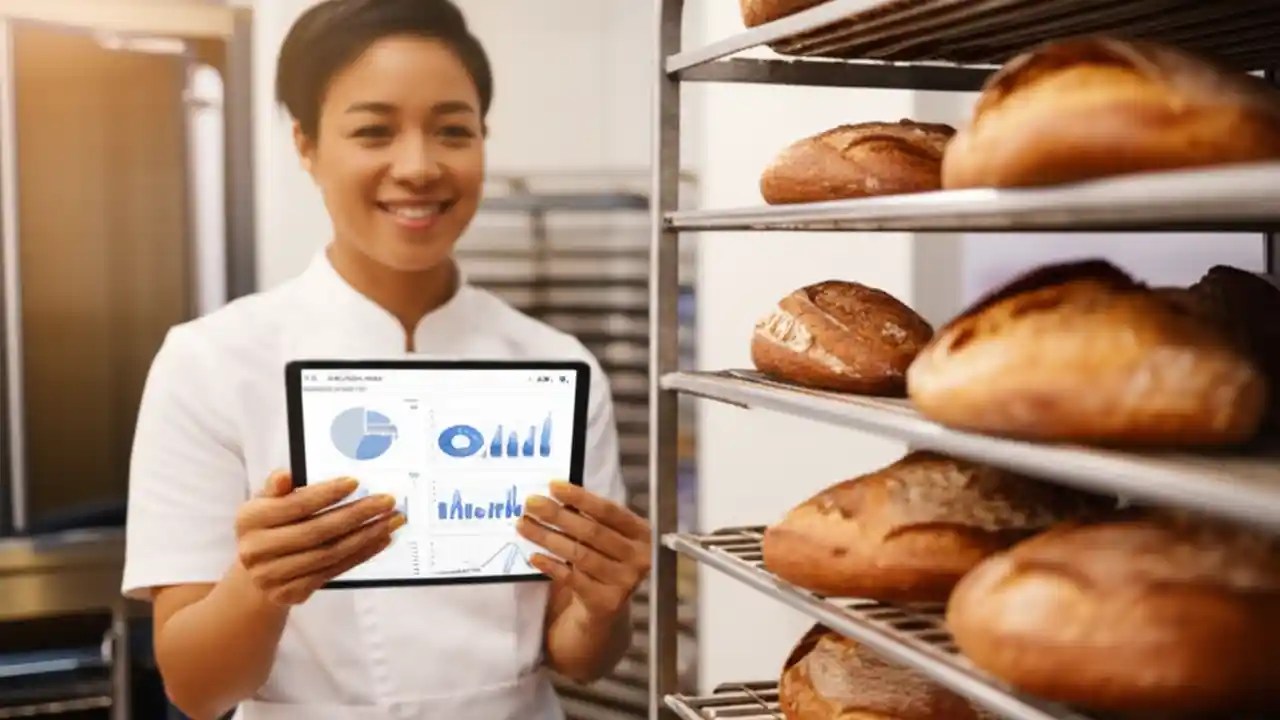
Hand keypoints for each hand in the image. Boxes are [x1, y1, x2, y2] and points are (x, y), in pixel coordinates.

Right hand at [234, 470, 403, 605]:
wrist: (256, 574)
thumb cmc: (269, 526)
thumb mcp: (265, 502)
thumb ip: (276, 488)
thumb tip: (285, 475)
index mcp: (249, 519)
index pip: (294, 505)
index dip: (326, 494)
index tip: (355, 482)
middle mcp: (256, 550)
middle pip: (316, 531)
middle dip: (357, 515)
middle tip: (387, 501)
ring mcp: (273, 576)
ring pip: (329, 554)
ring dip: (366, 536)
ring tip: (392, 520)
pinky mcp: (292, 593)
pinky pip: (334, 571)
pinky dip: (361, 555)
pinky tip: (381, 539)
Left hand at [517, 481, 650, 620]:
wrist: (607, 606)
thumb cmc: (605, 560)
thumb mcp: (607, 536)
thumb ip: (591, 518)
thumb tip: (554, 496)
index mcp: (641, 533)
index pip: (610, 511)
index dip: (581, 498)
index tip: (554, 486)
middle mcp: (639, 557)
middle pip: (593, 532)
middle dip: (558, 515)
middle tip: (531, 504)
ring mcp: (624, 581)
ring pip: (580, 555)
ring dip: (548, 538)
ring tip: (524, 526)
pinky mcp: (606, 602)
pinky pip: (573, 579)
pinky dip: (552, 566)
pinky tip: (535, 556)